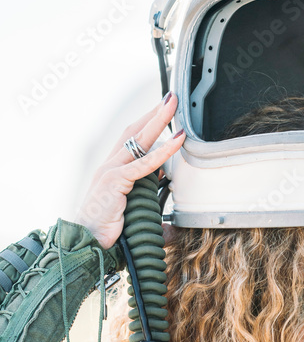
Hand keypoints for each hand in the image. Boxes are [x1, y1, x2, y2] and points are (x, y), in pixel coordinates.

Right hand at [74, 94, 184, 249]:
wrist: (86, 243)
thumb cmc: (107, 231)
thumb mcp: (132, 210)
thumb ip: (147, 198)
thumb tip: (165, 193)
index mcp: (113, 170)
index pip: (132, 140)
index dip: (148, 123)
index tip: (164, 110)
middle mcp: (110, 165)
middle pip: (134, 131)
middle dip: (154, 113)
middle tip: (172, 97)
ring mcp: (110, 171)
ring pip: (138, 139)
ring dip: (158, 120)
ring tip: (174, 105)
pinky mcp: (114, 181)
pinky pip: (144, 163)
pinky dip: (163, 151)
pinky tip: (178, 140)